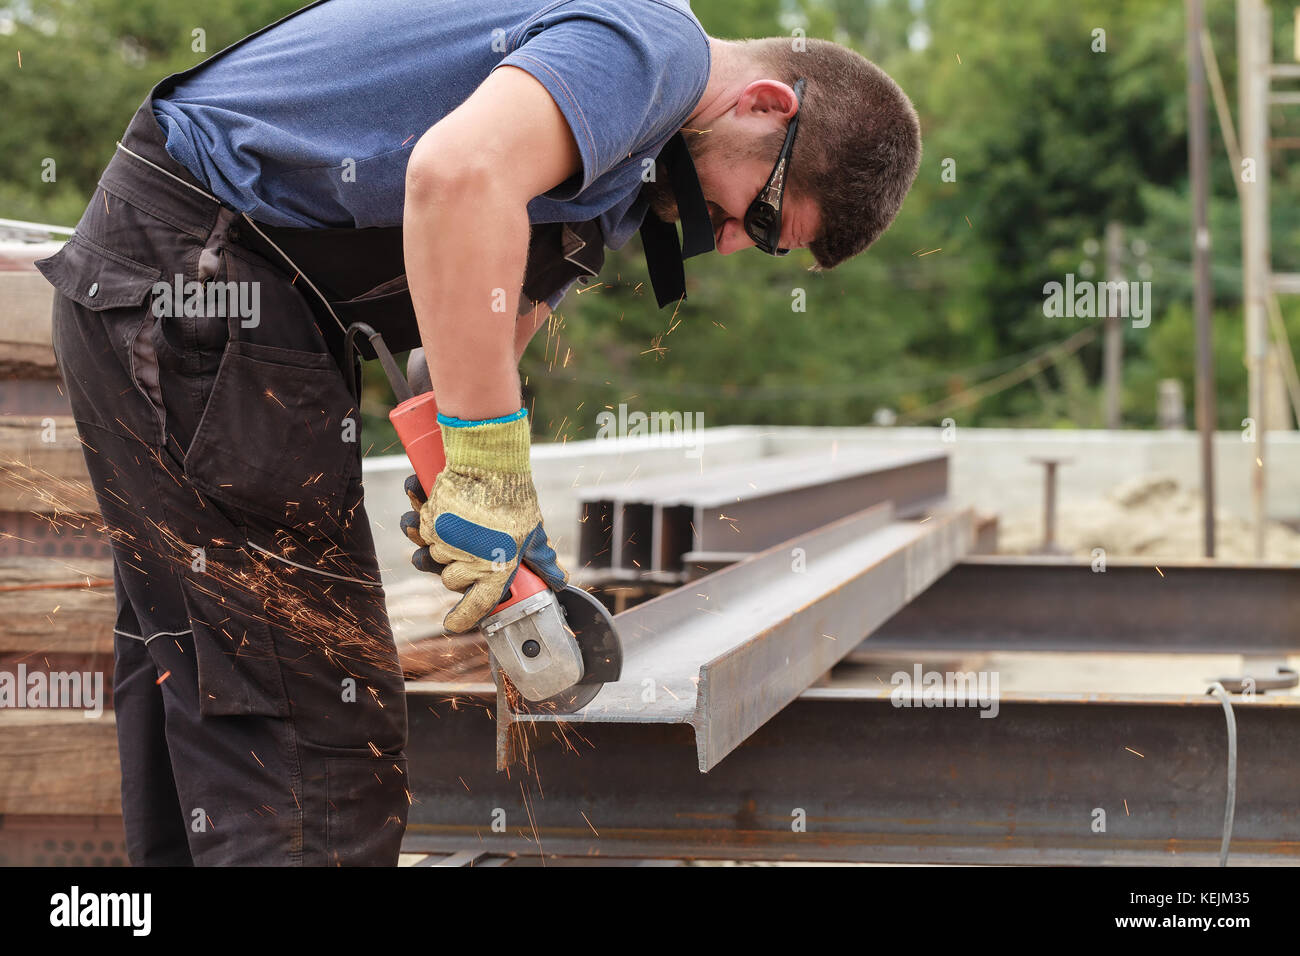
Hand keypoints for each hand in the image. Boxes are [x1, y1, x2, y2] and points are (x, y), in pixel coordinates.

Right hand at [400, 410, 566, 632]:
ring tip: (460, 524)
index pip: (476, 605)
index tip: (452, 624)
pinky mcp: (429, 521)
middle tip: (470, 549)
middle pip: (450, 580)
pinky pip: (423, 532)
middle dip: (457, 569)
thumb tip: (560, 581)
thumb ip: (542, 559)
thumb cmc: (514, 496)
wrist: (489, 461)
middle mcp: (468, 559)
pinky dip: (429, 522)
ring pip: (434, 555)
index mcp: (496, 566)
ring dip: (443, 544)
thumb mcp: (533, 531)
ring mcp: (445, 541)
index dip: (463, 618)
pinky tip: (444, 509)